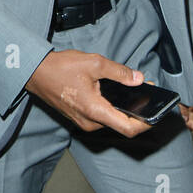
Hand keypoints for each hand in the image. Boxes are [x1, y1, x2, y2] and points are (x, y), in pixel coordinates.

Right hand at [25, 49, 150, 137]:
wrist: (34, 72)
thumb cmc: (60, 68)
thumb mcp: (94, 63)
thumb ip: (119, 72)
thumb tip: (138, 79)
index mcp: (95, 111)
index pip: (128, 128)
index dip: (147, 123)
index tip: (157, 112)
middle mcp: (90, 122)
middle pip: (122, 123)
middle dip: (137, 109)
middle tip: (146, 89)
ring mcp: (84, 122)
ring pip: (112, 119)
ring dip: (124, 106)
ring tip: (132, 87)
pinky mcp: (80, 117)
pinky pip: (102, 116)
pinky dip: (112, 106)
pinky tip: (115, 91)